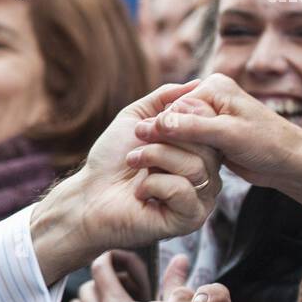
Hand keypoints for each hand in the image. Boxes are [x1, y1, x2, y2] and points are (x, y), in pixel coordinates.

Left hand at [30, 81, 221, 282]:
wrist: (89, 196)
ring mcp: (201, 198)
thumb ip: (166, 98)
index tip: (150, 123)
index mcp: (199, 151)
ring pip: (196, 166)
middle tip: (137, 142)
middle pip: (207, 144)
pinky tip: (140, 193)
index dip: (182, 117)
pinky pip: (184, 190)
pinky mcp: (191, 219)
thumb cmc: (111, 160)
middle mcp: (207, 175)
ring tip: (133, 164)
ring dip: (154, 158)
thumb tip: (198, 82)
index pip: (211, 125)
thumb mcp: (136, 118)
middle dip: (165, 137)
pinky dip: (154, 184)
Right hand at [133, 73, 301, 224]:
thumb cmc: (267, 144)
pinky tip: (170, 167)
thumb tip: (156, 122)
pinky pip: (188, 143)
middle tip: (140, 156)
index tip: (139, 141)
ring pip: (179, 132)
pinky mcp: (212, 135)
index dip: (158, 125)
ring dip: (169, 148)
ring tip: (151, 163)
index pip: (175, 105)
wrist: (292, 163)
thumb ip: (192, 127)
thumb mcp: (227, 134)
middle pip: (174, 117)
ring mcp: (211, 117)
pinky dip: (180, 154)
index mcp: (214, 87)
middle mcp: (211, 98)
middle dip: (162, 137)